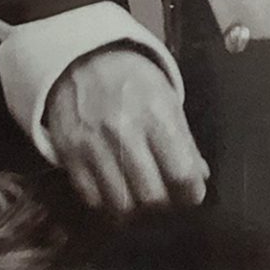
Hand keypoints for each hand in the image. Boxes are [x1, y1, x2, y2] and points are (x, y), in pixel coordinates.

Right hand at [43, 46, 209, 214]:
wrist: (83, 59)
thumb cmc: (132, 80)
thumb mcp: (167, 99)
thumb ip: (184, 141)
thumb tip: (200, 177)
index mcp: (156, 115)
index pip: (181, 173)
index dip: (191, 194)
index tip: (191, 195)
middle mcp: (124, 131)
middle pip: (152, 195)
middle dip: (164, 205)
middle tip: (166, 199)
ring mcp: (93, 145)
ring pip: (121, 204)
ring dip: (135, 210)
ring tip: (140, 200)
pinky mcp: (70, 154)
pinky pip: (91, 198)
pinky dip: (106, 203)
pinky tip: (115, 192)